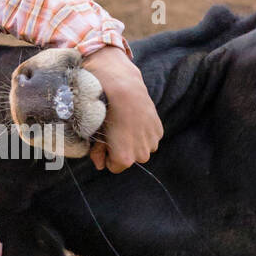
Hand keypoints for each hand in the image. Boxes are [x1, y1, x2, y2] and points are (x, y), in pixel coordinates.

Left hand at [82, 46, 162, 171]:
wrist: (124, 88)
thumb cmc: (105, 110)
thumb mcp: (96, 133)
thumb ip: (97, 153)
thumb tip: (98, 165)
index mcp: (124, 159)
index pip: (113, 167)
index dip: (107, 154)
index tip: (105, 139)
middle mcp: (141, 155)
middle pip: (129, 158)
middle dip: (122, 148)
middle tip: (115, 129)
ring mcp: (152, 143)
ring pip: (141, 148)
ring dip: (134, 140)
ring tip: (126, 122)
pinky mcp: (159, 131)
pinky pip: (149, 137)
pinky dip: (143, 131)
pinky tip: (136, 118)